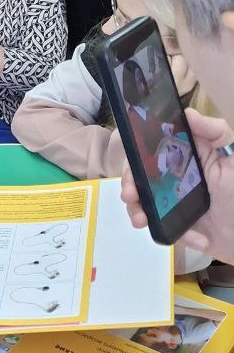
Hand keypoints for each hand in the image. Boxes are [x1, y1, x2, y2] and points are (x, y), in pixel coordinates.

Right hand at [120, 109, 233, 263]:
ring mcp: (172, 202)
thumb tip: (188, 113)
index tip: (131, 164)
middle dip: (129, 186)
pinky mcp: (176, 225)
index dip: (136, 154)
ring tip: (141, 222)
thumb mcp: (232, 158)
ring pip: (143, 204)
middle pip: (139, 177)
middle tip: (129, 196)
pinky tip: (198, 239)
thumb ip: (216, 132)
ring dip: (137, 212)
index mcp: (184, 157)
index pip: (150, 149)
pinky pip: (163, 228)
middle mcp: (173, 177)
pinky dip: (176, 235)